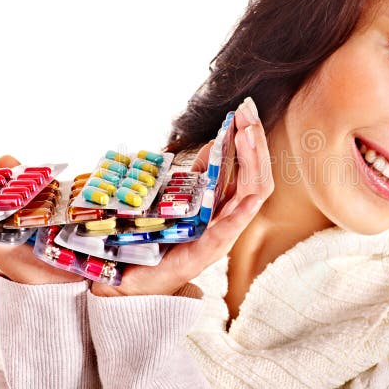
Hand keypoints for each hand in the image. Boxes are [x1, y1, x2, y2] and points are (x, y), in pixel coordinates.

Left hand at [91, 96, 272, 296]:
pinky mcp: (204, 254)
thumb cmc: (158, 240)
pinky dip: (241, 211)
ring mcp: (220, 238)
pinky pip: (229, 230)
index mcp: (224, 208)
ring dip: (253, 164)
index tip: (246, 110)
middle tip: (248, 113)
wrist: (130, 278)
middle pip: (257, 179)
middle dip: (256, 143)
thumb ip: (200, 174)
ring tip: (248, 134)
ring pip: (252, 197)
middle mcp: (228, 221)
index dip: (252, 140)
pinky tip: (249, 191)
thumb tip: (216, 141)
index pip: (250, 170)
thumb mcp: (180, 196)